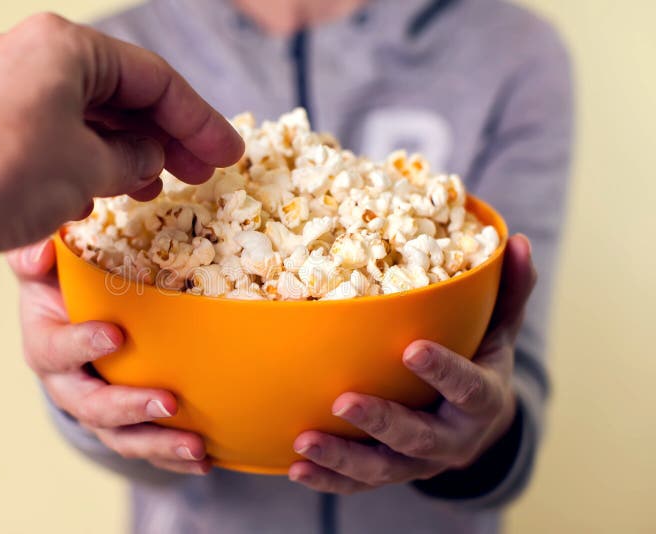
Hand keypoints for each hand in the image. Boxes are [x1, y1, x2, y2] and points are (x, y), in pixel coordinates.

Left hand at [0, 13, 242, 284]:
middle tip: (203, 174)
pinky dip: (87, 171)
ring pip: (92, 124)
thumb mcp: (86, 167)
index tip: (229, 155)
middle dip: (168, 139)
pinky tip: (97, 203)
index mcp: (69, 50)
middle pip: (126, 98)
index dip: (200, 121)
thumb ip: (131, 158)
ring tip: (155, 190)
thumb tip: (146, 157)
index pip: (157, 81)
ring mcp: (13, 99)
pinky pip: (58, 146)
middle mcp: (39, 64)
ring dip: (128, 158)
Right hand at [8, 239, 210, 474]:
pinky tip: (206, 459)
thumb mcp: (44, 265)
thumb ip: (35, 254)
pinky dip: (173, 456)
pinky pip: (145, 447)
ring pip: (122, 437)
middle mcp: (67, 386)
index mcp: (45, 344)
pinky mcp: (122, 425)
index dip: (81, 345)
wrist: (66, 321)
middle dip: (129, 408)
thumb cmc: (61, 285)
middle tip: (168, 401)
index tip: (115, 334)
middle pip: (91, 407)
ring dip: (159, 444)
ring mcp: (95, 412)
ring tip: (197, 447)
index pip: (55, 350)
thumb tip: (37, 253)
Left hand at [289, 234, 535, 493]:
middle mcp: (451, 439)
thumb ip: (509, 292)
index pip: (468, 388)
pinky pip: (359, 484)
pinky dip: (328, 479)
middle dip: (381, 422)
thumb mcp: (501, 332)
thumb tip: (518, 241)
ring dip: (342, 459)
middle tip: (344, 400)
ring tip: (304, 442)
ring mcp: (419, 463)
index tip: (412, 349)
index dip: (443, 371)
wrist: (476, 427)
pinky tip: (296, 468)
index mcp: (481, 400)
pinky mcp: (391, 475)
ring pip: (382, 469)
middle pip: (418, 437)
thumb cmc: (481, 364)